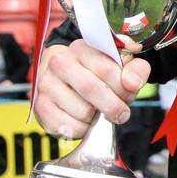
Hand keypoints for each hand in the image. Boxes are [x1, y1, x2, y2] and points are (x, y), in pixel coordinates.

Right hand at [33, 39, 149, 139]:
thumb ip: (136, 70)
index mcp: (82, 48)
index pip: (107, 69)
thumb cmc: (99, 75)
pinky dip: (83, 129)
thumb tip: (132, 82)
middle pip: (92, 89)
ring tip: (97, 110)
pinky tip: (83, 120)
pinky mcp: (40, 106)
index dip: (124, 87)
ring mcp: (47, 84)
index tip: (129, 93)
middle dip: (113, 106)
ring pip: (82, 111)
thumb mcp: (123, 68)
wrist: (67, 83)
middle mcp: (60, 62)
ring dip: (97, 118)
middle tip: (121, 112)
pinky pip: (69, 127)